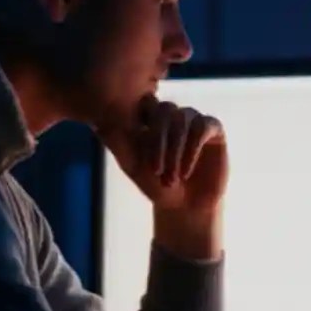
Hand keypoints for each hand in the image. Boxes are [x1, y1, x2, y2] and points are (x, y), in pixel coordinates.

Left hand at [98, 95, 228, 260]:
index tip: (139, 155)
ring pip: (183, 119)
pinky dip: (192, 150)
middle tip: (156, 171)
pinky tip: (186, 171)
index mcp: (151, 117)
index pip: (144, 103)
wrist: (186, 207)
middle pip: (164, 110)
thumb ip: (118, 141)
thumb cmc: (156, 185)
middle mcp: (173, 114)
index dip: (141, 125)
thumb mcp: (132, 164)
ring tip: (173, 178)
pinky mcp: (214, 130)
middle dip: (159, 142)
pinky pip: (202, 127)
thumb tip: (96, 120)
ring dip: (175, 150)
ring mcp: (194, 120)